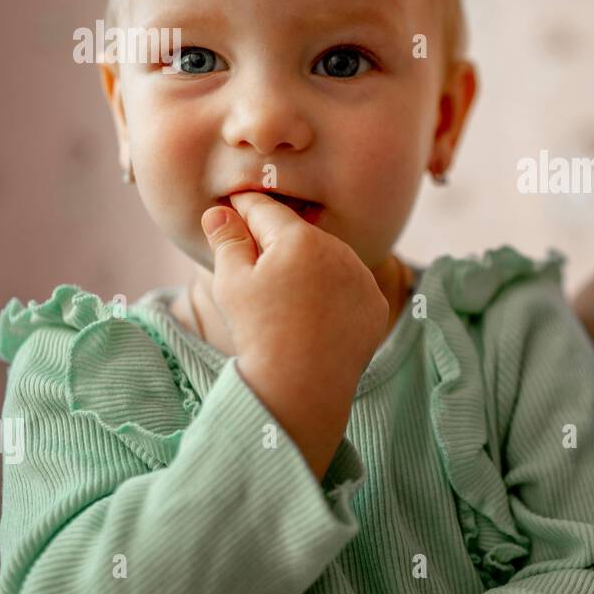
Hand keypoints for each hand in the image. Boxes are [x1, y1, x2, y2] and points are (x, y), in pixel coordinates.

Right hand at [200, 192, 388, 478]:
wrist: (301, 385)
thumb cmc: (258, 331)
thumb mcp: (231, 282)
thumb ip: (227, 240)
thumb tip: (219, 211)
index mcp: (300, 238)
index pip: (266, 210)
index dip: (245, 208)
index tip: (233, 210)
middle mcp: (339, 249)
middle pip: (299, 235)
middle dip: (278, 241)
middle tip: (254, 260)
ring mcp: (362, 277)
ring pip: (328, 259)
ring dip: (309, 266)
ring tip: (286, 293)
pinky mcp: (375, 305)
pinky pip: (349, 288)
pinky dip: (334, 294)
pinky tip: (314, 313)